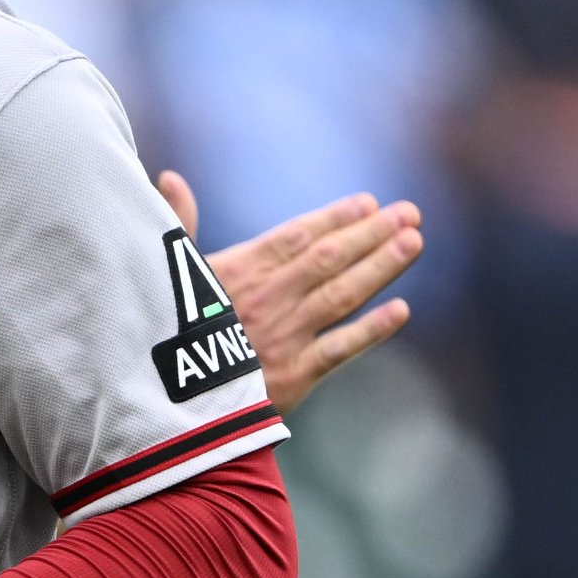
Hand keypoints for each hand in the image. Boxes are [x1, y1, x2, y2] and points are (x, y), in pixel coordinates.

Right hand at [159, 172, 419, 416]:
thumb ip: (179, 225)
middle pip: (328, 259)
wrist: (166, 400)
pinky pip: (341, 348)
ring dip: (380, 267)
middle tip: (409, 213)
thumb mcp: (167, 275)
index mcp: (236, 272)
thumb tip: (172, 177)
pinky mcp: (295, 375)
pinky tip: (401, 310)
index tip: (368, 202)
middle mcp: (266, 299)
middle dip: (371, 233)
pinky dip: (372, 329)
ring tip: (413, 242)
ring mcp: (284, 336)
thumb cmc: (164, 332)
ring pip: (341, 295)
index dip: (334, 218)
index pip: (295, 236)